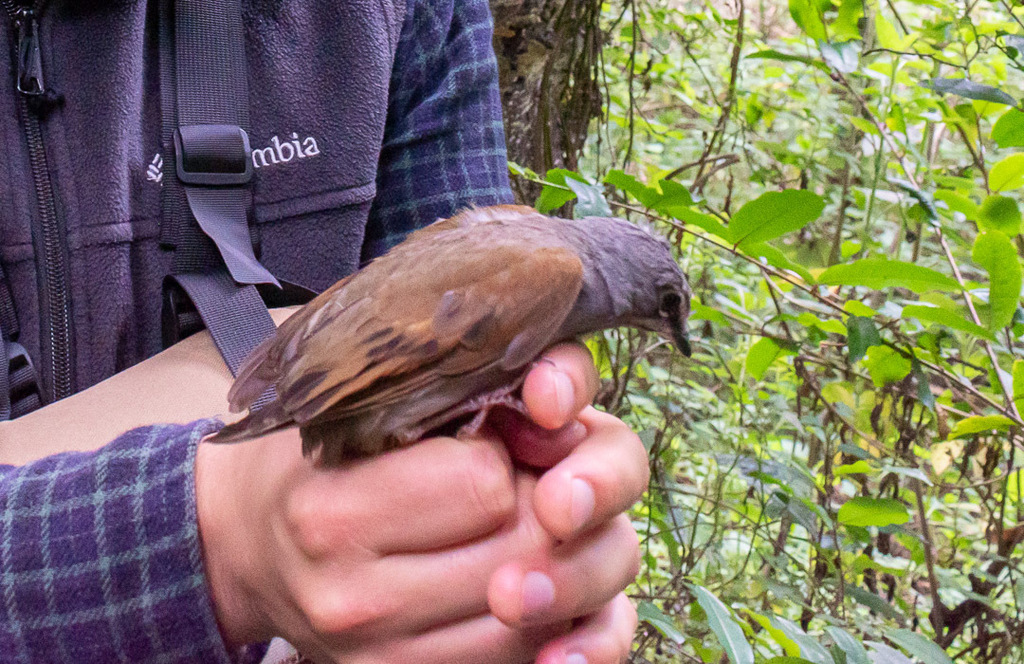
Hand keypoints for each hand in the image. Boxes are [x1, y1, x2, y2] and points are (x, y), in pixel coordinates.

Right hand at [195, 343, 648, 662]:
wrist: (246, 543)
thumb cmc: (315, 457)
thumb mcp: (364, 403)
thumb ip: (460, 395)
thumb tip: (561, 423)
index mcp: (334, 514)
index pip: (484, 483)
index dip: (507, 451)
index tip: (489, 440)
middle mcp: (353, 601)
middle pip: (521, 552)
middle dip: (542, 506)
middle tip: (523, 482)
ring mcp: (379, 658)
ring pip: (531, 620)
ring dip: (551, 566)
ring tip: (519, 529)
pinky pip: (509, 662)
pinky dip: (538, 625)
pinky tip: (518, 583)